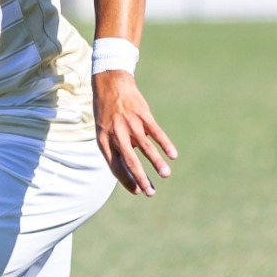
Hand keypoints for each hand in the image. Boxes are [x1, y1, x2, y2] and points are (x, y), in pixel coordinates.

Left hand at [93, 69, 173, 195]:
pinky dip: (165, 144)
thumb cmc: (107, 112)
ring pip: (145, 148)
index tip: (137, 191)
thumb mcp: (104, 131)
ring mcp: (130, 125)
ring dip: (156, 163)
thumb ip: (116, 148)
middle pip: (130, 162)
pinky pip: (156, 133)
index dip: (126, 180)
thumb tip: (131, 168)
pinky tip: (173, 155)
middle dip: (141, 179)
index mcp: (104, 141)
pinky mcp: (142, 115)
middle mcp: (116, 135)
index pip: (115, 167)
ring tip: (166, 175)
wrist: (110, 84)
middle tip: (151, 193)